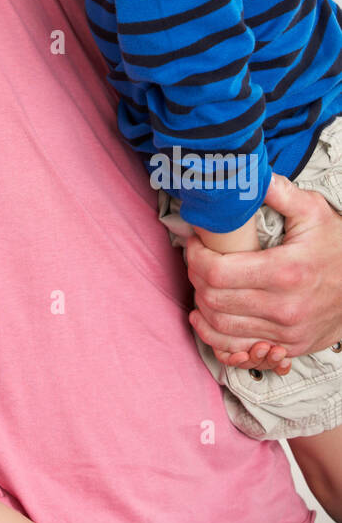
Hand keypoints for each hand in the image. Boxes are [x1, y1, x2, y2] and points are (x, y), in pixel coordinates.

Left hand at [186, 172, 341, 363]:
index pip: (217, 272)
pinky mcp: (286, 347)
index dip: (196, 256)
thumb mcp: (313, 211)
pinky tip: (205, 314)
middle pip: (213, 299)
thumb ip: (278, 191)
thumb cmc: (336, 247)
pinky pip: (237, 348)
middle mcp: (283, 307)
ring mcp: (284, 332)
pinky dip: (213, 334)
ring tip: (201, 281)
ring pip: (219, 326)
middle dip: (195, 276)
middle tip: (196, 258)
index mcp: (284, 272)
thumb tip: (250, 173)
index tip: (195, 242)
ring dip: (201, 303)